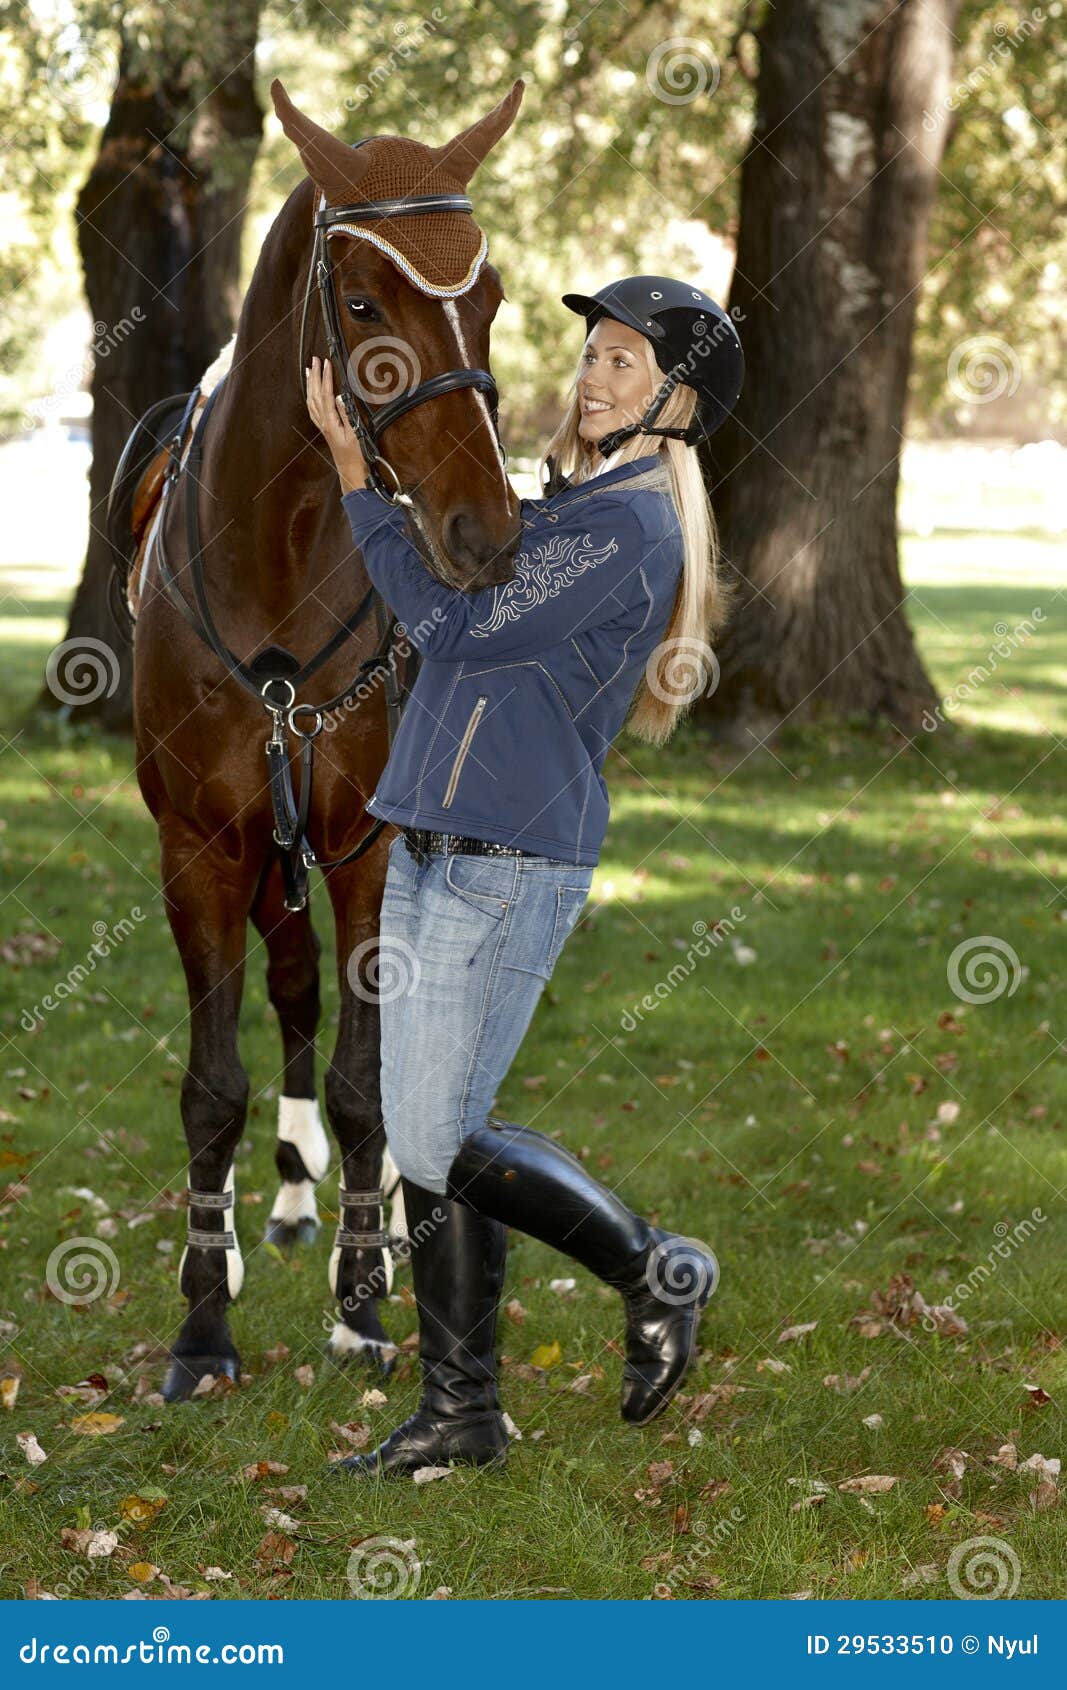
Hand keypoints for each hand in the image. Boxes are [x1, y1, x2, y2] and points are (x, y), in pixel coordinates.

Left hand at [306, 355, 367, 491]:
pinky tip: (312, 392)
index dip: (326, 377)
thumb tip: (340, 396)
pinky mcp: (325, 430)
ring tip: (309, 370)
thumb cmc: (356, 456)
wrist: (351, 473)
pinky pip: (313, 410)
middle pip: (315, 395)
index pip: (326, 395)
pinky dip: (311, 397)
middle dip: (315, 376)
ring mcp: (323, 426)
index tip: (327, 363)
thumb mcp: (355, 434)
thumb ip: (346, 415)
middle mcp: (323, 423)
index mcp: (330, 422)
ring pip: (311, 401)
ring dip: (310, 384)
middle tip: (315, 360)